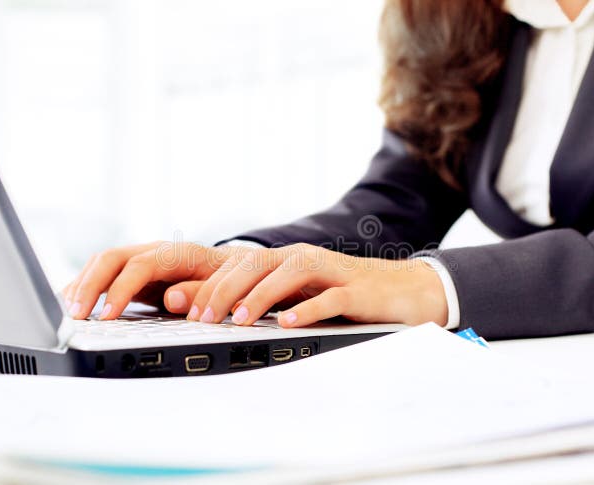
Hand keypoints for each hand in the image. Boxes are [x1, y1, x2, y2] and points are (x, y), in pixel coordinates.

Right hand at [62, 242, 249, 319]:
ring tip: (66, 313)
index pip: (140, 266)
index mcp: (177, 254)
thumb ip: (200, 293)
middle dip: (89, 285)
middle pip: (111, 258)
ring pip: (102, 264)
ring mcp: (141, 259)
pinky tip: (71, 305)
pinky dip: (84, 288)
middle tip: (75, 315)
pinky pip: (102, 274)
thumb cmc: (227, 281)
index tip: (106, 317)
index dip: (121, 290)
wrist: (231, 271)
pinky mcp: (132, 273)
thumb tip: (173, 298)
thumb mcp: (223, 288)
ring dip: (81, 286)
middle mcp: (154, 251)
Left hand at [187, 243, 447, 327]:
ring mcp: (333, 272)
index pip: (241, 265)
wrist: (406, 290)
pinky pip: (330, 297)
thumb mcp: (302, 295)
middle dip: (224, 290)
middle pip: (257, 264)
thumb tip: (222, 314)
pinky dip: (307, 309)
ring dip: (259, 296)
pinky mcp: (357, 291)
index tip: (188, 311)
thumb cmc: (347, 295)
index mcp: (288, 260)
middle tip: (202, 318)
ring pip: (289, 273)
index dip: (211, 286)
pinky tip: (287, 322)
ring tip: (237, 319)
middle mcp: (306, 259)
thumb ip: (268, 299)